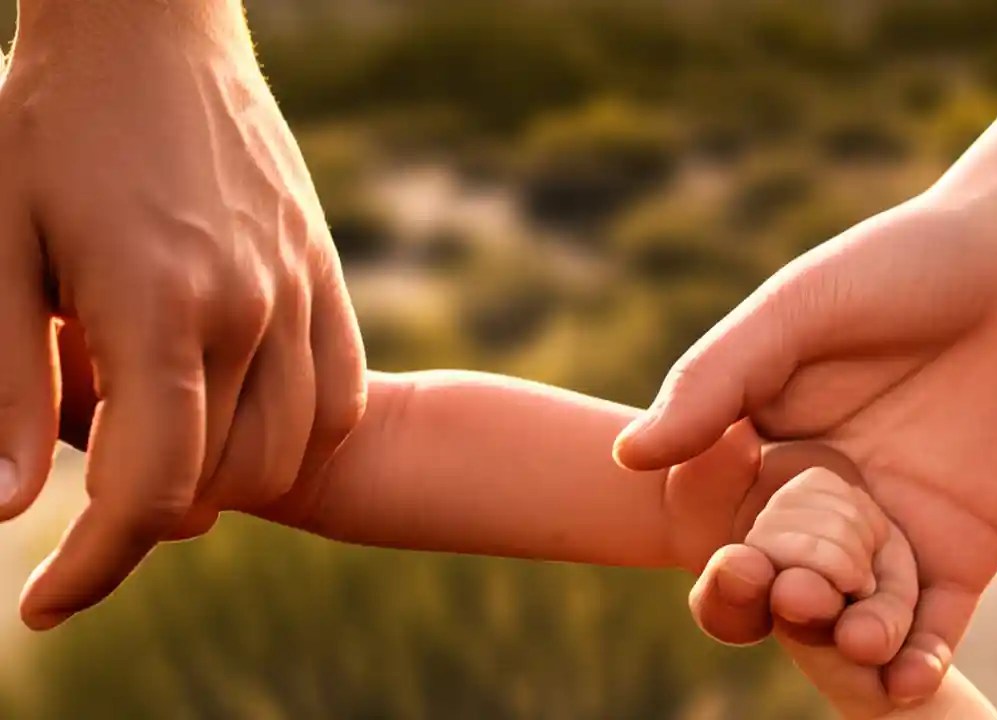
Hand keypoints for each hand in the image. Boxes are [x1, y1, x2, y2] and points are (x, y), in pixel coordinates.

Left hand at [0, 1, 365, 628]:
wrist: (149, 31)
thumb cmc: (47, 128)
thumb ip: (6, 386)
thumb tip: (6, 510)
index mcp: (161, 309)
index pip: (149, 490)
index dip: (95, 566)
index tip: (44, 600)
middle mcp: (251, 309)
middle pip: (222, 482)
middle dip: (148, 511)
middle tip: (85, 460)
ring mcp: (301, 290)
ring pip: (288, 449)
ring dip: (220, 478)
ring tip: (155, 428)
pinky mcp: (325, 272)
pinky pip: (338, 396)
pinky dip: (294, 435)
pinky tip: (236, 411)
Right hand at [615, 195, 996, 700]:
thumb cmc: (897, 268)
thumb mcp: (792, 314)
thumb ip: (712, 384)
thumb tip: (628, 456)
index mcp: (770, 454)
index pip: (731, 533)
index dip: (725, 564)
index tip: (731, 565)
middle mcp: (826, 503)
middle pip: (788, 586)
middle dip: (786, 605)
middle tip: (798, 596)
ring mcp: (897, 530)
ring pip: (857, 616)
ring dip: (850, 644)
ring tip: (857, 639)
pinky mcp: (965, 547)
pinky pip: (934, 622)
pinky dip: (917, 659)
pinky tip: (909, 676)